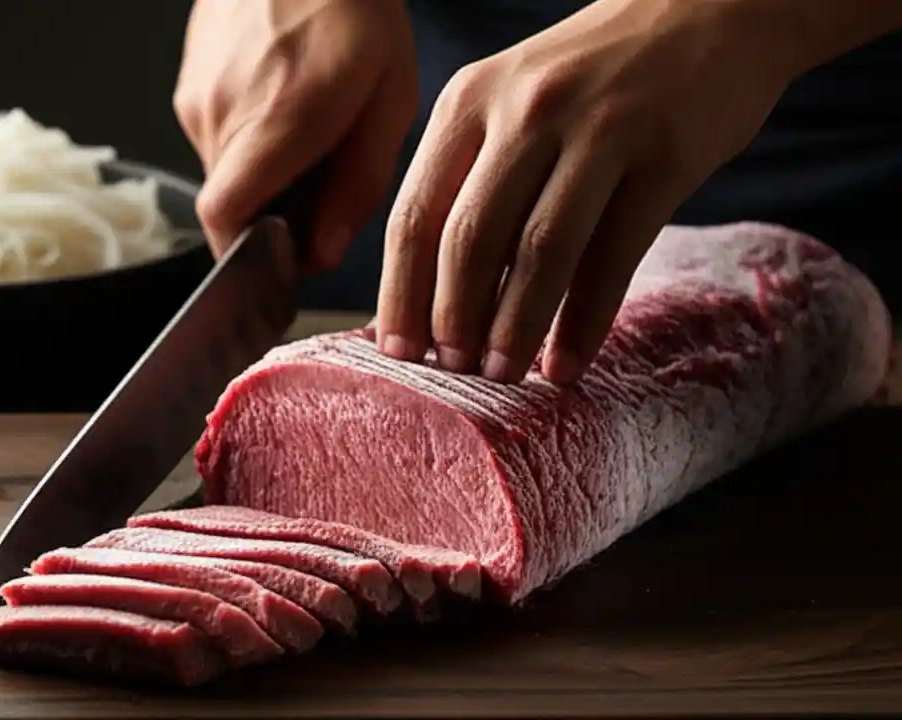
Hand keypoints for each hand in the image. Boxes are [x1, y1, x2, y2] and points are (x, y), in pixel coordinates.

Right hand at [174, 0, 416, 270]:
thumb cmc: (356, 10)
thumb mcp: (389, 98)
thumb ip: (358, 184)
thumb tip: (321, 253)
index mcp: (276, 123)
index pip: (224, 220)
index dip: (246, 256)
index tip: (283, 260)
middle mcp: (222, 113)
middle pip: (229, 203)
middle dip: (268, 214)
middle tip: (318, 189)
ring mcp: (197, 95)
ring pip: (222, 170)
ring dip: (258, 173)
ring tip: (304, 134)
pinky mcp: (188, 81)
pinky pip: (214, 135)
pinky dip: (245, 140)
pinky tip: (280, 103)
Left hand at [375, 0, 796, 383]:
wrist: (711, 8)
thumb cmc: (594, 73)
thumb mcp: (511, 98)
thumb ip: (470, 174)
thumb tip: (430, 285)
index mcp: (469, 102)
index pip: (415, 214)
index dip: (401, 291)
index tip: (397, 349)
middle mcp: (524, 111)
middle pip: (468, 238)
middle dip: (454, 317)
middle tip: (454, 370)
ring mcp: (596, 131)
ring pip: (539, 251)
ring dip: (516, 327)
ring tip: (505, 375)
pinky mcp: (663, 157)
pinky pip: (613, 257)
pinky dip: (585, 321)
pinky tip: (568, 363)